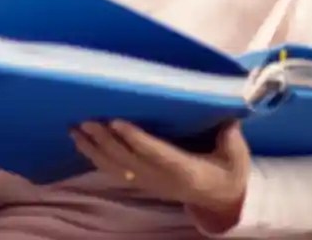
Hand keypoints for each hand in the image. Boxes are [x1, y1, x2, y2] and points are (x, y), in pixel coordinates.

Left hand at [72, 120, 249, 231]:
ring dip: (93, 150)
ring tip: (75, 130)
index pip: (156, 154)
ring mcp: (150, 183)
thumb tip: (227, 113)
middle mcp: (162, 179)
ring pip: (116, 168)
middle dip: (105, 142)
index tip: (116, 122)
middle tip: (86, 120)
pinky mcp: (143, 183)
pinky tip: (82, 143)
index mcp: (186, 171)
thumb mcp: (236, 155)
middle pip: (128, 161)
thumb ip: (230, 137)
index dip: (135, 139)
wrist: (222, 199)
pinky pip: (115, 172)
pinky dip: (96, 158)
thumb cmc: (228, 171)